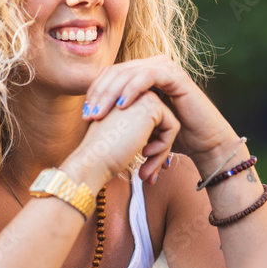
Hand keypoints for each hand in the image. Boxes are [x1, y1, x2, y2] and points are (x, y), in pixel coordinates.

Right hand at [64, 91, 179, 186]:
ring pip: (169, 126)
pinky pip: (173, 127)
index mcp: (127, 100)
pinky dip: (164, 146)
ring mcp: (144, 96)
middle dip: (159, 150)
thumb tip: (165, 153)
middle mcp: (135, 93)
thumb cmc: (104, 154)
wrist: (93, 158)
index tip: (143, 167)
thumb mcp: (125, 139)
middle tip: (147, 173)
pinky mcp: (153, 106)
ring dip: (162, 151)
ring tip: (146, 170)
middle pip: (163, 123)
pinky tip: (145, 154)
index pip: (153, 124)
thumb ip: (143, 136)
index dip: (152, 147)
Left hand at [82, 56, 237, 172]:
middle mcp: (151, 66)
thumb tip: (87, 118)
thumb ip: (119, 117)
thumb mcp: (139, 125)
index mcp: (141, 74)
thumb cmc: (172, 136)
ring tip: (100, 113)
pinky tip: (121, 106)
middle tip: (88, 116)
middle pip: (115, 72)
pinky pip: (148, 76)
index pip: (109, 76)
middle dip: (99, 94)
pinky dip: (132, 89)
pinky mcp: (175, 75)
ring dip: (111, 94)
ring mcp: (164, 68)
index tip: (84, 116)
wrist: (202, 142)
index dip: (94, 93)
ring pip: (128, 73)